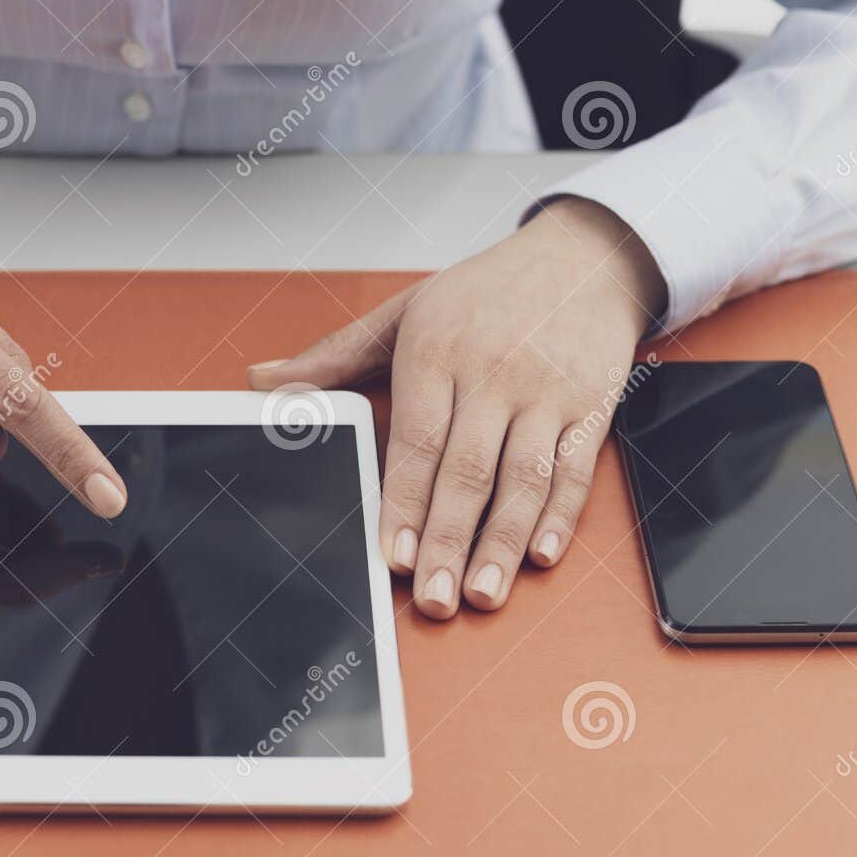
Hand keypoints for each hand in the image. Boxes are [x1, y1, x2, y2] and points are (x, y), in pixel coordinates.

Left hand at [249, 197, 663, 618]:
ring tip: (484, 593)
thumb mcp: (404, 312)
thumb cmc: (485, 292)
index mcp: (438, 353)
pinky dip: (561, 514)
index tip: (393, 555)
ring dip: (503, 542)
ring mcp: (545, 393)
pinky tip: (541, 554)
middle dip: (448, 542)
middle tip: (433, 599)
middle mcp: (493, 374)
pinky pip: (575, 468)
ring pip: (524, 478)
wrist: (583, 257)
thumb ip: (335, 356)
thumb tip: (265, 381)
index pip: (418, 440)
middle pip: (468, 471)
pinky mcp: (591, 406)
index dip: (405, 503)